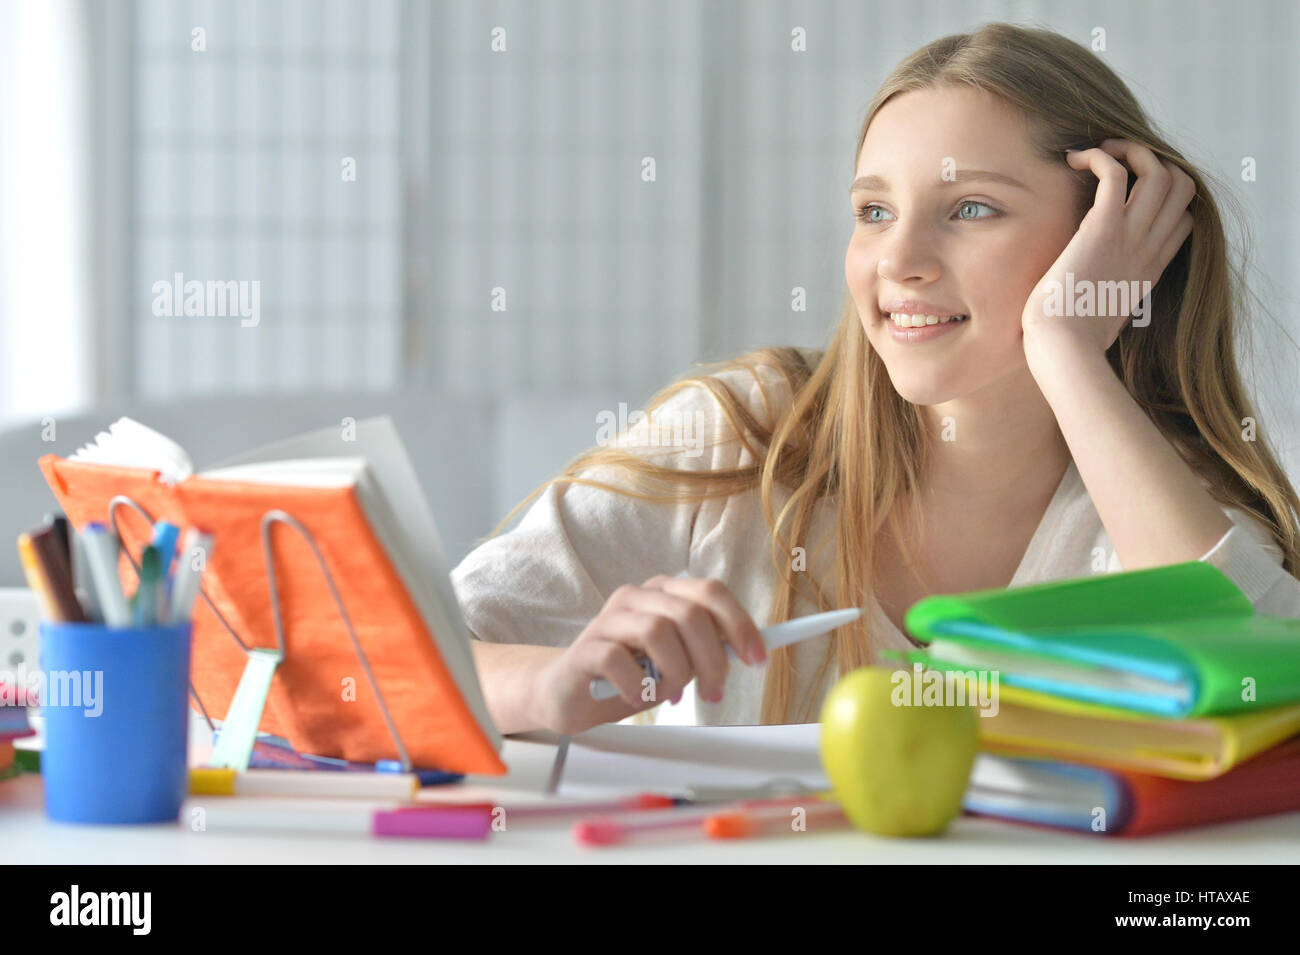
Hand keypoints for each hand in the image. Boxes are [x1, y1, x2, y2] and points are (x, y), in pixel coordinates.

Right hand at [531, 576, 765, 735]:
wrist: (569, 694)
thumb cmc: (628, 676)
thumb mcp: (676, 661)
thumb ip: (706, 648)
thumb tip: (748, 648)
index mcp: (663, 593)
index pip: (710, 592)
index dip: (740, 624)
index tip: (758, 660)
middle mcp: (636, 597)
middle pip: (690, 613)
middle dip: (712, 659)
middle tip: (712, 693)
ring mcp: (608, 620)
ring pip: (658, 630)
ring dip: (675, 672)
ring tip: (669, 694)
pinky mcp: (585, 648)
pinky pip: (619, 659)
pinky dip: (638, 685)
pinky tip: (636, 697)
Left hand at [1021, 139, 1194, 356]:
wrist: (1063, 348)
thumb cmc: (1070, 342)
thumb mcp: (1101, 316)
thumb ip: (1105, 296)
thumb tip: (1088, 292)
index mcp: (1150, 269)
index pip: (1184, 220)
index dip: (1165, 201)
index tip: (1127, 198)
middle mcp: (1148, 249)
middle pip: (1183, 188)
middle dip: (1156, 162)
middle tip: (1116, 162)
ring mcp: (1130, 237)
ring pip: (1161, 172)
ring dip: (1131, 149)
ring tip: (1098, 150)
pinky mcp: (1103, 229)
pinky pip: (1116, 174)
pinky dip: (1100, 156)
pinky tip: (1075, 159)